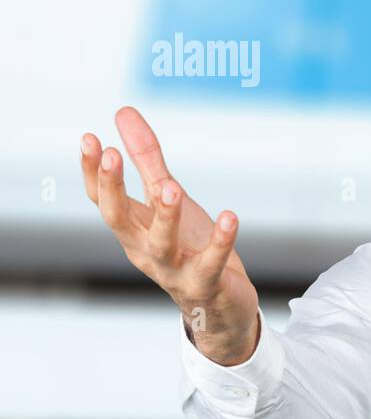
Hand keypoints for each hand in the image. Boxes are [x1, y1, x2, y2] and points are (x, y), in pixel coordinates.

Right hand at [80, 106, 260, 364]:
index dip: (93, 171)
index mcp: (133, 229)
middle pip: (118, 220)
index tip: (90, 137)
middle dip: (113, 189)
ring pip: (161, 244)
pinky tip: (231, 217)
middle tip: (111, 154)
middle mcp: (145, 249)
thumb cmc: (189, 247)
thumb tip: (123, 112)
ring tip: (171, 187)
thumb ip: (147, 159)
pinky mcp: (206, 282)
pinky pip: (211, 262)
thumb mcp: (168, 197)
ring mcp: (173, 270)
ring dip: (164, 216)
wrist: (219, 306)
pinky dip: (220, 242)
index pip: (103, 200)